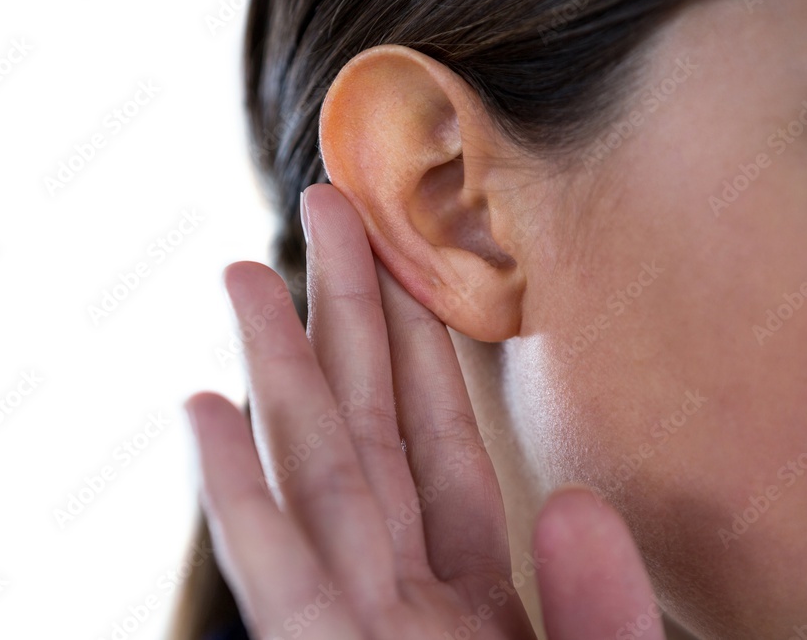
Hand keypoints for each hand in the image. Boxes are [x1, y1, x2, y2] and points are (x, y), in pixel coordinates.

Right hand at [187, 184, 665, 638]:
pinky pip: (277, 578)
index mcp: (478, 596)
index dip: (419, 344)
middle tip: (328, 209)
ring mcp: (358, 629)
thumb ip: (599, 602)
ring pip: (313, 477)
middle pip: (366, 432)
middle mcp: (407, 598)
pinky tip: (207, 405)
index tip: (404, 256)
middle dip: (343, 317)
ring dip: (278, 372)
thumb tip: (573, 502)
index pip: (440, 445)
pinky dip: (237, 496)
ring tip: (246, 273)